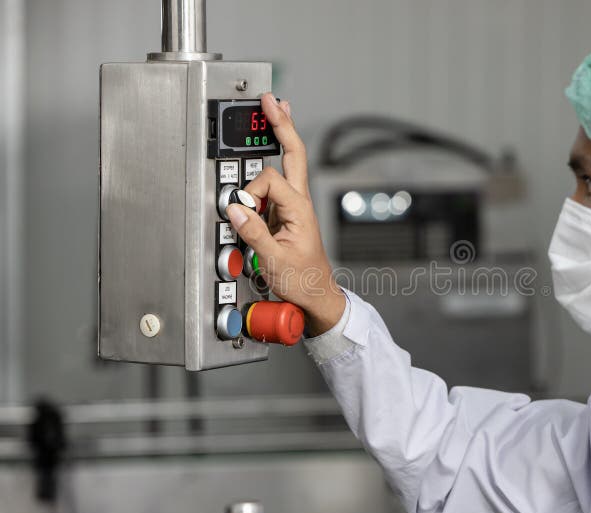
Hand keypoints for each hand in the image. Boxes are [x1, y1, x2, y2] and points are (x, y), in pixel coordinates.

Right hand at [225, 93, 344, 336]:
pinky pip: (278, 180)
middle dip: (281, 125)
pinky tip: (272, 140)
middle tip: (270, 100)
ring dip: (279, 135)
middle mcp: (300, 202)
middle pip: (294, 154)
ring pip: (288, 162)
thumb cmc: (302, 280)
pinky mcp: (287, 212)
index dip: (250, 193)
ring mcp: (294, 205)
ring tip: (273, 108)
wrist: (316, 295)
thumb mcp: (274, 260)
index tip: (241, 212)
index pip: (269, 182)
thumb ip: (253, 232)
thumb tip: (234, 208)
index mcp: (299, 209)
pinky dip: (273, 157)